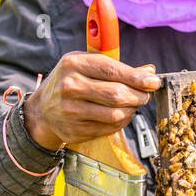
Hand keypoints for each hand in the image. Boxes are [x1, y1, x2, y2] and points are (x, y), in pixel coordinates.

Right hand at [22, 52, 161, 148]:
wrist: (42, 111)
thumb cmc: (71, 82)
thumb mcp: (87, 65)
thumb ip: (117, 67)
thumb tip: (150, 72)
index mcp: (74, 64)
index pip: (112, 70)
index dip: (137, 77)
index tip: (154, 82)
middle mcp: (70, 87)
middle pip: (117, 94)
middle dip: (139, 95)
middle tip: (145, 95)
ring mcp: (71, 111)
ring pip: (116, 113)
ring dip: (132, 110)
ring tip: (132, 104)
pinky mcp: (75, 130)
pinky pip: (110, 128)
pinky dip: (121, 121)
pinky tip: (120, 115)